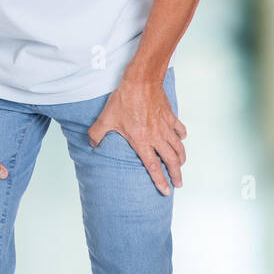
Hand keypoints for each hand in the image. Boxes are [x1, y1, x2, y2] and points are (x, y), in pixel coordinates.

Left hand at [86, 76, 185, 195]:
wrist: (141, 82)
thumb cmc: (123, 100)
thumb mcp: (105, 119)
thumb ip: (97, 133)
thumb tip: (91, 143)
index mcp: (141, 141)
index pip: (153, 166)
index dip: (160, 180)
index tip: (166, 191)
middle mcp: (156, 137)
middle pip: (171, 160)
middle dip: (176, 174)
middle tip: (179, 184)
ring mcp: (165, 127)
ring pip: (178, 147)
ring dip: (181, 158)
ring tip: (181, 165)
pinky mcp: (170, 116)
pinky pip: (179, 129)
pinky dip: (182, 136)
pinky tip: (182, 139)